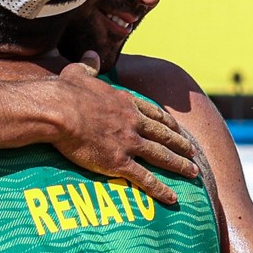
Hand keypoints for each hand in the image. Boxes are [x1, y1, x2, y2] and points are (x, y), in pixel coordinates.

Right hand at [51, 51, 198, 203]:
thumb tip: (91, 54)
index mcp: (124, 102)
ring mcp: (128, 143)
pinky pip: (144, 178)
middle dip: (180, 144)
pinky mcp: (118, 162)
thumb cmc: (64, 91)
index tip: (176, 127)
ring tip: (193, 173)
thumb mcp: (77, 72)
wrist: (59, 111)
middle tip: (193, 152)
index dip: (167, 122)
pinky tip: (172, 198)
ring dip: (179, 165)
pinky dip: (160, 189)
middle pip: (163, 135)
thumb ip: (89, 65)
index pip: (152, 113)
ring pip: (161, 156)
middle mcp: (132, 122)